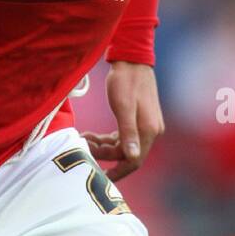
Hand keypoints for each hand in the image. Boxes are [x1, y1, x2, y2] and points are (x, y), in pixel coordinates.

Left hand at [80, 61, 163, 181]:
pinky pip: (122, 137)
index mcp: (148, 131)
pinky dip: (108, 138)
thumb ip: (128, 133)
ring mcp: (146, 125)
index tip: (99, 176)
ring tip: (84, 137)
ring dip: (103, 146)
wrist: (132, 60)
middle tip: (83, 145)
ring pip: (122, 146)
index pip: (133, 161)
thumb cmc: (125, 81)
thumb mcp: (123, 107)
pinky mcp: (139, 119)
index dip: (117, 171)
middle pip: (126, 154)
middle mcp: (151, 131)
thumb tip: (133, 157)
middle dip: (104, 154)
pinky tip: (92, 135)